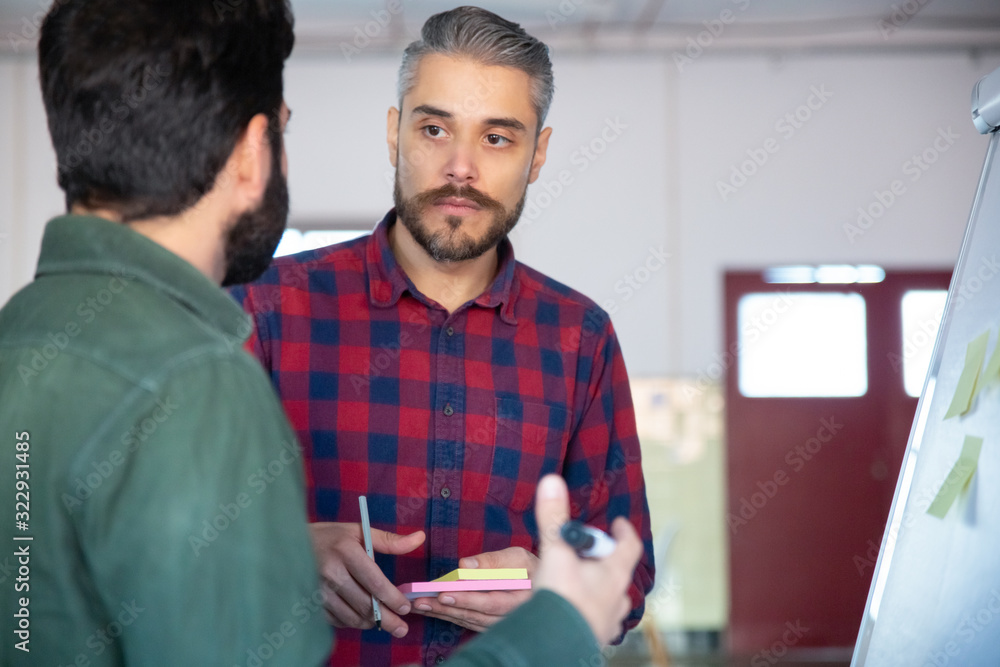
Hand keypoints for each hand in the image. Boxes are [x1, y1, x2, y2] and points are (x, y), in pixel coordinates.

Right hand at [309, 522, 424, 637]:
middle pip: (365, 604)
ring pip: (351, 616)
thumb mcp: (359, 531)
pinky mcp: (311, 603)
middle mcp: (331, 573)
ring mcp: (319, 590)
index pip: (375, 582)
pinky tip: (361, 619)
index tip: (406, 607)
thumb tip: (420, 538)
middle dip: (386, 619)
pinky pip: (336, 620)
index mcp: (346, 551)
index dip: (392, 598)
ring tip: (385, 624)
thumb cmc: (331, 537)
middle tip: (401, 628)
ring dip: (370, 623)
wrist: (291, 543)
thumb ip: (390, 540)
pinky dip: (352, 622)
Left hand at [409, 547, 537, 632]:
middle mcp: (512, 619)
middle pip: (475, 616)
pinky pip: (470, 624)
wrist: (547, 586)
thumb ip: (493, 561)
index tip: (444, 594)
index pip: (491, 603)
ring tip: (420, 605)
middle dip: (446, 608)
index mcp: (522, 600)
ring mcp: (502, 627)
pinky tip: (434, 610)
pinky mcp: (492, 627)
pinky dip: (451, 617)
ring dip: (443, 614)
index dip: (467, 599)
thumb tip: (465, 566)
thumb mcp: (518, 557)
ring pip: (469, 622)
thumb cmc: (530, 568)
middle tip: (421, 602)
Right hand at [533, 475, 641, 644]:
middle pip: (618, 574)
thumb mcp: (555, 552)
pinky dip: (589, 613)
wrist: (554, 645)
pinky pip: (598, 621)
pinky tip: (575, 612)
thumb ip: (553, 517)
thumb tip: (552, 480)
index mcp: (613, 574)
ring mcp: (607, 621)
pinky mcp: (594, 639)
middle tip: (590, 555)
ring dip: (600, 591)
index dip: (624, 532)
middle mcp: (616, 599)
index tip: (618, 522)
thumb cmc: (562, 599)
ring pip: (611, 601)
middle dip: (606, 563)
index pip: (629, 547)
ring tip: (582, 586)